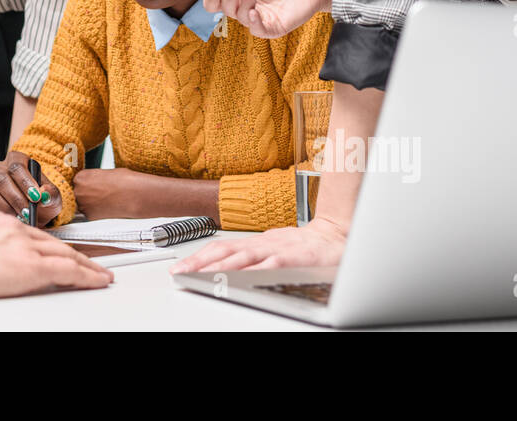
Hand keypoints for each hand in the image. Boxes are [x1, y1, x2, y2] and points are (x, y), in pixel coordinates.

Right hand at [0, 151, 61, 225]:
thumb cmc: (43, 199)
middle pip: (2, 179)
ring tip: (21, 217)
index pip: (17, 166)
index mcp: (18, 160)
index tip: (35, 196)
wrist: (37, 213)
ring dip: (6, 207)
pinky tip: (13, 218)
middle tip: (28, 212)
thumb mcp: (53, 196)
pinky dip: (0, 213)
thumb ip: (51, 193)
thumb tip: (44, 193)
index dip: (25, 182)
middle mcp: (1, 168)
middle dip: (16, 198)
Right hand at [0, 212, 112, 302]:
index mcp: (1, 224)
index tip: (60, 251)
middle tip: (92, 263)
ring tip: (102, 274)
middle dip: (76, 254)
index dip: (52, 246)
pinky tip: (99, 280)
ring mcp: (27, 248)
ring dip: (88, 266)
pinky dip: (88, 276)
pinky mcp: (32, 267)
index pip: (35, 236)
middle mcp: (18, 231)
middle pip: (56, 244)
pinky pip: (70, 271)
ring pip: (68, 256)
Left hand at [72, 167, 146, 219]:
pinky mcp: (89, 216)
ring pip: (82, 204)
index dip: (86, 184)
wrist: (133, 194)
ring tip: (104, 200)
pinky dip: (95, 211)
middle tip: (99, 193)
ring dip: (90, 203)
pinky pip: (88, 213)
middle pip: (77, 193)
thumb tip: (93, 182)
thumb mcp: (105, 173)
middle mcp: (78, 191)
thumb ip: (94, 178)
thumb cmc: (123, 181)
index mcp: (80, 177)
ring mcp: (82, 204)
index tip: (92, 186)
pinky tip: (106, 207)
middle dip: (86, 194)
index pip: (77, 181)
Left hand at [169, 217, 346, 273]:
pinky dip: (257, 271)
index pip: (221, 247)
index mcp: (257, 241)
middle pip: (226, 251)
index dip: (199, 256)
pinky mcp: (296, 257)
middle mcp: (263, 243)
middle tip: (181, 273)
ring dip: (221, 267)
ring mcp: (279, 249)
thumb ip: (252, 258)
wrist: (337, 236)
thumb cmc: (304, 246)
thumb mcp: (274, 248)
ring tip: (201, 276)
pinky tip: (243, 279)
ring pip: (245, 257)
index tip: (179, 267)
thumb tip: (224, 268)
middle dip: (201, 263)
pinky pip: (273, 265)